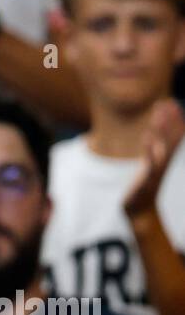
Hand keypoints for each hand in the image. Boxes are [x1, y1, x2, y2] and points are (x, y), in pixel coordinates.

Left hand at [123, 99, 184, 221]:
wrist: (141, 212)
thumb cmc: (144, 187)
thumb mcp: (150, 166)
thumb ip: (152, 149)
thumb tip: (152, 133)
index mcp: (164, 159)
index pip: (172, 137)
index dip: (173, 120)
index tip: (171, 102)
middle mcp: (163, 164)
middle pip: (170, 140)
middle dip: (170, 122)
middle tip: (169, 103)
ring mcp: (156, 172)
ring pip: (162, 149)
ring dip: (162, 132)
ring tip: (159, 115)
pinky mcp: (147, 180)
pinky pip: (150, 164)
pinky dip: (150, 151)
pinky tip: (147, 139)